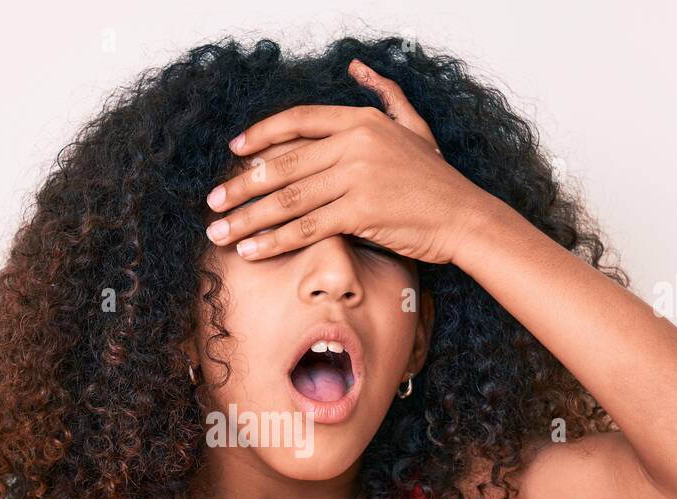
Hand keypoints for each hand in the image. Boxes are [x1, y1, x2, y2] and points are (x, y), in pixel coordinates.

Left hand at [203, 58, 489, 265]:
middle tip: (212, 204)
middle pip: (283, 164)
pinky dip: (274, 242)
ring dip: (248, 219)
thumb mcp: (414, 127)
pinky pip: (306, 227)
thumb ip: (386, 95)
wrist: (464, 216)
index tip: (234, 153)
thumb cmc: (437, 179)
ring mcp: (357, 176)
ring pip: (288, 199)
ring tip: (221, 233)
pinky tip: (251, 251)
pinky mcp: (360, 210)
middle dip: (241, 187)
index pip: (297, 122)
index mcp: (360, 121)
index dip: (261, 136)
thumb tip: (359, 68)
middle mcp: (355, 143)